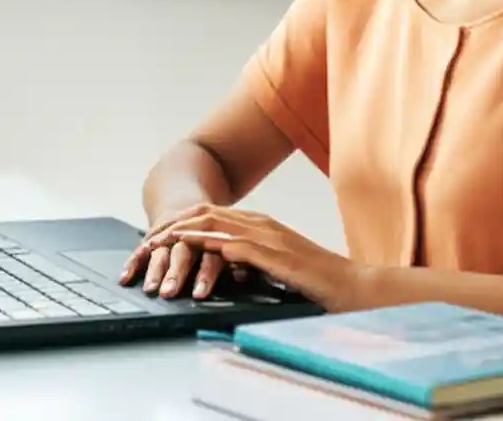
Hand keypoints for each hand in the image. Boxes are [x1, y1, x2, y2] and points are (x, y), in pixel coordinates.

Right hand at [119, 206, 236, 298]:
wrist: (190, 201)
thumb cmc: (222, 232)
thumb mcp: (235, 244)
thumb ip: (241, 260)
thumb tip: (242, 275)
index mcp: (219, 234)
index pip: (212, 253)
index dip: (205, 273)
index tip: (199, 293)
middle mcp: (193, 232)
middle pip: (184, 251)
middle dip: (176, 272)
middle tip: (169, 292)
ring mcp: (172, 232)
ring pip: (164, 249)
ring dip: (156, 269)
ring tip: (150, 288)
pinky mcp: (155, 234)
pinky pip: (143, 248)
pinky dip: (135, 261)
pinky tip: (125, 276)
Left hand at [146, 205, 366, 310]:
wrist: (353, 287)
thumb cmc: (321, 283)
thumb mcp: (282, 267)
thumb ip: (259, 261)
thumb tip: (235, 265)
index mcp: (264, 226)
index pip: (216, 216)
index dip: (186, 221)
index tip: (162, 231)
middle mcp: (263, 225)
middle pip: (209, 215)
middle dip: (175, 223)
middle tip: (149, 235)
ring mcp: (269, 238)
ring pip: (215, 226)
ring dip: (183, 232)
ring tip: (156, 240)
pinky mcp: (274, 255)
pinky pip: (232, 245)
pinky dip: (204, 245)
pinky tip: (186, 249)